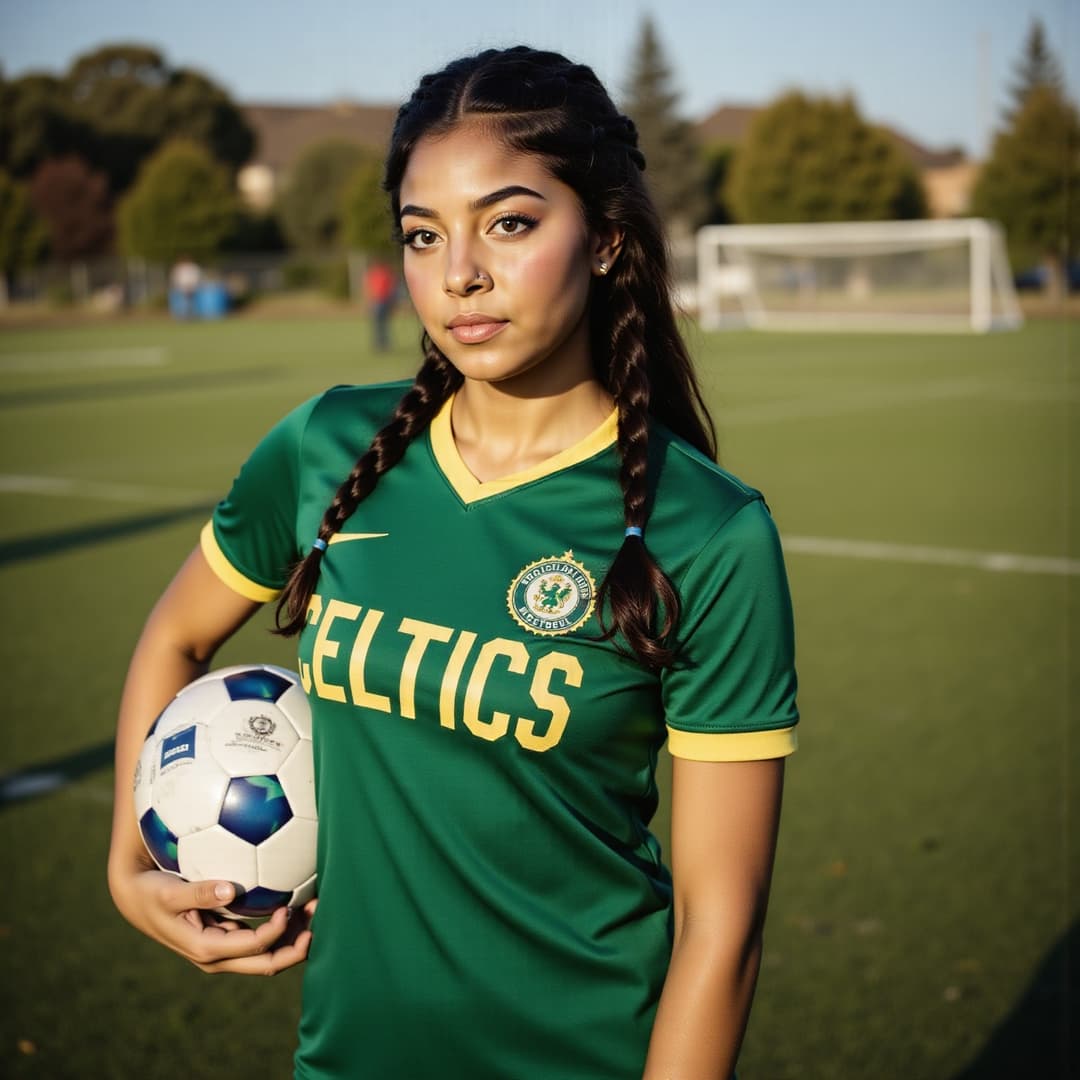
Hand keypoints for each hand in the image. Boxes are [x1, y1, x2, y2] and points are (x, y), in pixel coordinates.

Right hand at [114, 863, 316, 974]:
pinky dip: (282, 925)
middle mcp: (220, 956)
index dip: (276, 931)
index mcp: (207, 950)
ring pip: (268, 952)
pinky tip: (299, 902)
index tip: (289, 905)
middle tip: (319, 919)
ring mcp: (226, 948)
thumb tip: (230, 888)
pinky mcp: (229, 936)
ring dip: (294, 936)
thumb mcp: (170, 893)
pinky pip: (262, 938)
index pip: (252, 948)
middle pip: (268, 962)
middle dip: (297, 946)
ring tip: (317, 907)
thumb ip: (199, 892)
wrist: (138, 900)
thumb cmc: (153, 893)